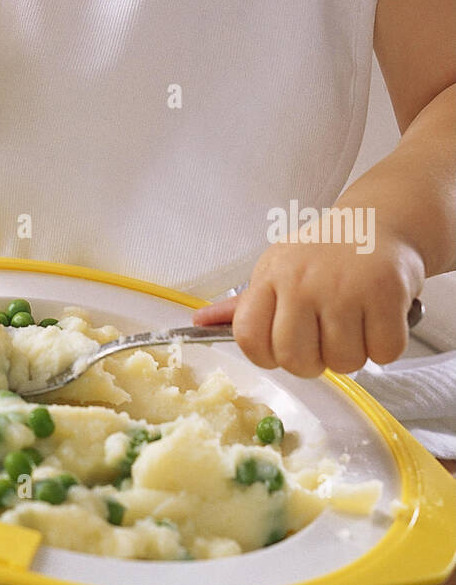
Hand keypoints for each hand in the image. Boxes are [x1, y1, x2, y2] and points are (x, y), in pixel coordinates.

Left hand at [190, 230, 425, 377]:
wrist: (377, 221)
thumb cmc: (323, 254)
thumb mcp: (277, 270)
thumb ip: (243, 305)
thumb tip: (199, 323)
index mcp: (270, 277)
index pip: (248, 339)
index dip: (267, 356)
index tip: (283, 349)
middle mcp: (302, 282)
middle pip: (296, 360)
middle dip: (314, 363)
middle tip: (325, 339)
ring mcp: (344, 288)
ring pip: (343, 363)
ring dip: (354, 353)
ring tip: (355, 321)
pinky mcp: (385, 293)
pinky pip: (383, 352)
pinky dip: (386, 345)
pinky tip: (379, 317)